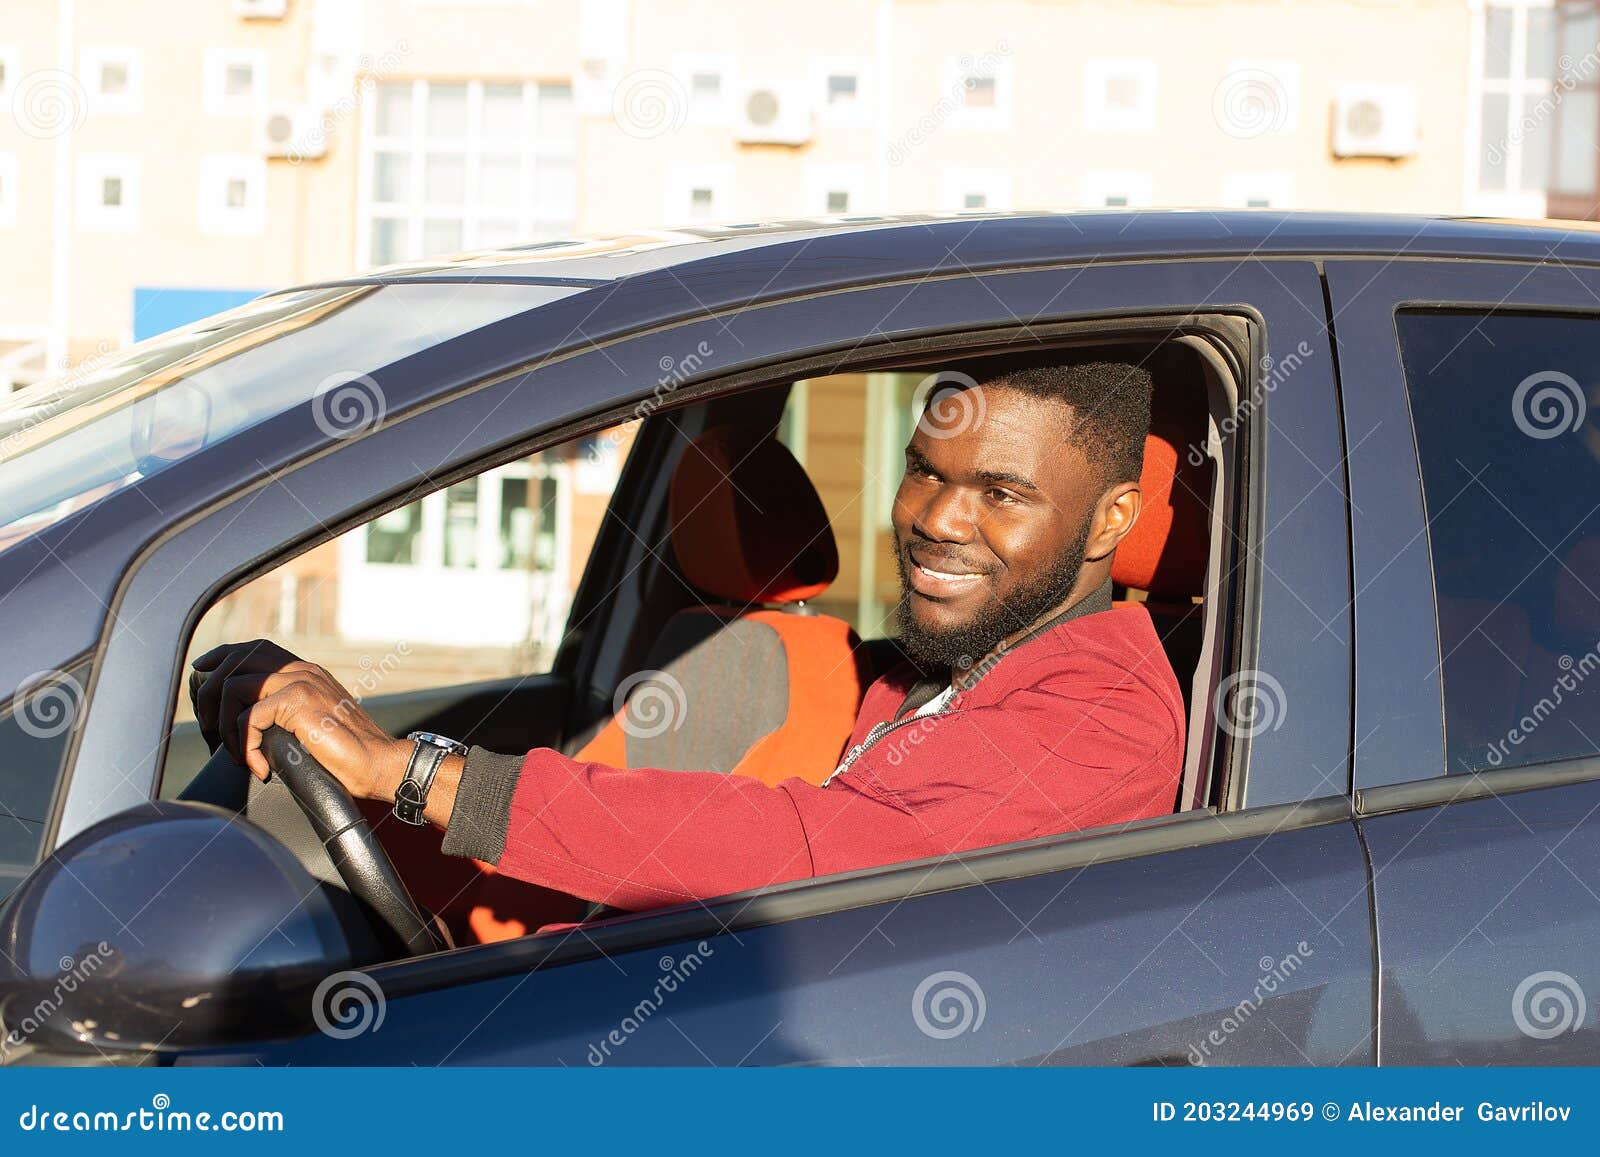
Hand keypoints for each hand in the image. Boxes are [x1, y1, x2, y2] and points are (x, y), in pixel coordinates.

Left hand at [189, 640, 409, 801]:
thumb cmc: (349, 756)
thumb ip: (286, 714)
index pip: (255, 649)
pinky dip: (244, 746)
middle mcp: (303, 670)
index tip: (201, 677)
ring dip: (222, 725)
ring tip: (236, 753)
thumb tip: (247, 723)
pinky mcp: (299, 701)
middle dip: (209, 692)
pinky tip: (259, 766)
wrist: (379, 764)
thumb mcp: (312, 726)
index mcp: (307, 672)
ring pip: (233, 686)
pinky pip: (248, 716)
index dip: (222, 658)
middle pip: (237, 658)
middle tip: (208, 730)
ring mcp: (301, 681)